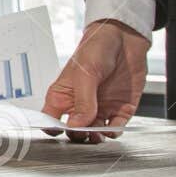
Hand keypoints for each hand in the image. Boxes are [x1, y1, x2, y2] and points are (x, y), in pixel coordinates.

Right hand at [40, 20, 149, 143]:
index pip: (51, 120)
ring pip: (94, 134)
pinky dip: (113, 133)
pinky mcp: (119, 109)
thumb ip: (82, 101)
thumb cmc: (97, 48)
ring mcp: (99, 108)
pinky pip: (115, 128)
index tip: (60, 132)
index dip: (53, 129)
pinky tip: (112, 129)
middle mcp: (80, 106)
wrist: (125, 38)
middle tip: (83, 133)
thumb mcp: (85, 73)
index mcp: (62, 96)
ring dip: (95, 138)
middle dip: (77, 136)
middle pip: (73, 131)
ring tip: (98, 134)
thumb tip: (77, 125)